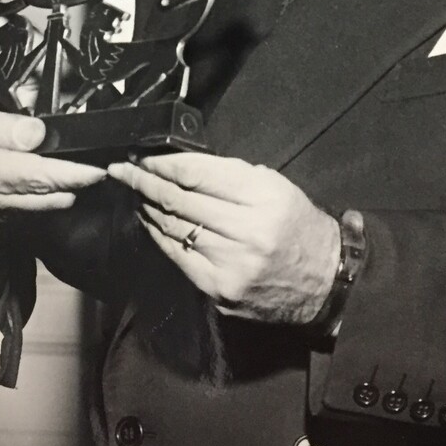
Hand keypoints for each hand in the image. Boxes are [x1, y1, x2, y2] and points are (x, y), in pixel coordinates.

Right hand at [0, 94, 104, 223]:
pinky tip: (23, 177)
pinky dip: (31, 198)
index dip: (81, 173)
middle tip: (91, 162)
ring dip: (53, 190)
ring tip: (57, 165)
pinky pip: (16, 213)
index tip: (105, 167)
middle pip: (51, 198)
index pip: (48, 177)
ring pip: (36, 209)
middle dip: (75, 183)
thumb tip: (38, 133)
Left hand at [107, 153, 339, 325]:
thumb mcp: (274, 186)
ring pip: (173, 228)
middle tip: (121, 170)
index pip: (196, 174)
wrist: (324, 281)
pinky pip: (178, 256)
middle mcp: (246, 231)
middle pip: (178, 200)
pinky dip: (159, 236)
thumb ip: (230, 174)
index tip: (141, 156)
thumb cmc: (297, 225)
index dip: (161, 164)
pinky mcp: (219, 289)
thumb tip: (180, 165)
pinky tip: (150, 221)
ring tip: (134, 192)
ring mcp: (230, 264)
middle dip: (144, 181)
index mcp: (262, 197)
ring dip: (147, 207)